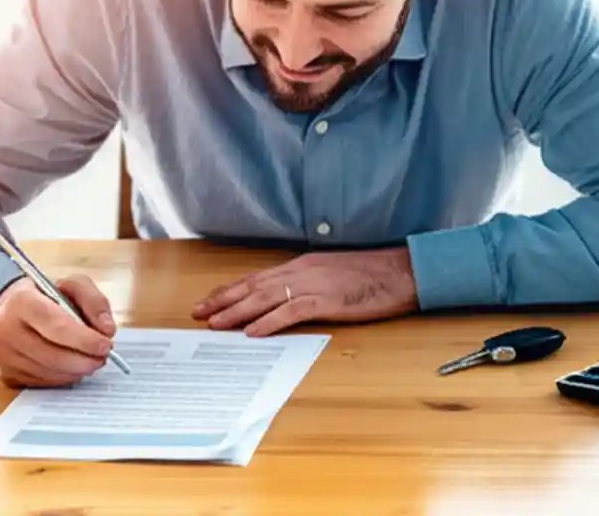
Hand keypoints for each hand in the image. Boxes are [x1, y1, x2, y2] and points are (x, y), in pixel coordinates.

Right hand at [0, 274, 116, 387]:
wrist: (7, 308)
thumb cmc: (44, 296)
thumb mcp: (71, 285)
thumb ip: (94, 301)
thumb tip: (107, 329)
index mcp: (21, 301)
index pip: (55, 325)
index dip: (83, 339)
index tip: (105, 344)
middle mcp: (6, 330)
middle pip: (52, 354)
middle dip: (84, 359)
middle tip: (104, 356)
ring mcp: (4, 355)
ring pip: (49, 372)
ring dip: (77, 370)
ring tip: (92, 360)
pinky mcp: (7, 374)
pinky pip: (42, 383)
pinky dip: (64, 377)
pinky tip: (73, 366)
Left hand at [191, 247, 418, 336]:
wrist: (400, 272)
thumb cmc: (371, 276)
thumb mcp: (333, 274)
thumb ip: (309, 283)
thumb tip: (287, 299)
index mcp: (302, 266)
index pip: (258, 277)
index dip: (230, 289)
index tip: (208, 300)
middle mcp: (302, 271)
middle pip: (253, 285)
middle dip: (223, 300)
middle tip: (198, 313)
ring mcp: (313, 284)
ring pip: (265, 297)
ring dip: (238, 311)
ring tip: (216, 323)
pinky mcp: (327, 300)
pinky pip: (291, 311)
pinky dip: (269, 322)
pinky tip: (254, 332)